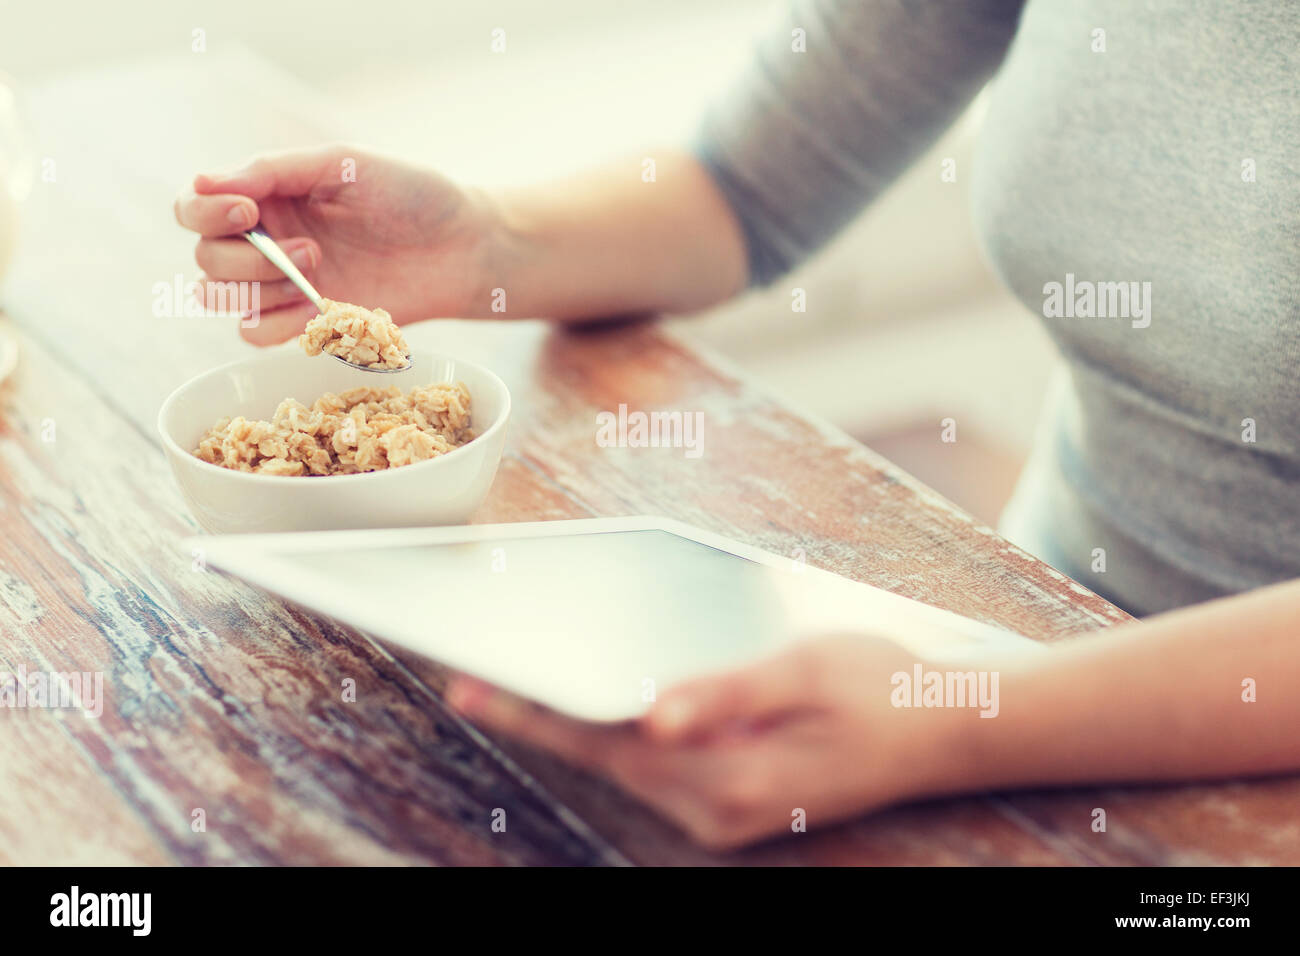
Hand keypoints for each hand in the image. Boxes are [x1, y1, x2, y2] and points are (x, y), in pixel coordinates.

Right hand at [173, 144, 505, 344]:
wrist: (464, 248)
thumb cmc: (411, 195)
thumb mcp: (343, 164)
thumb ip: (273, 169)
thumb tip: (201, 182)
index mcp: (266, 193)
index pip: (194, 205)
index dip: (205, 211)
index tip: (248, 210)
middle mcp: (265, 239)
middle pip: (204, 257)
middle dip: (244, 257)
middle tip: (310, 248)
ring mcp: (283, 284)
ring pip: (219, 297)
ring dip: (259, 287)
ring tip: (320, 270)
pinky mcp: (307, 321)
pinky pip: (255, 334)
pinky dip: (276, 323)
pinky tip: (320, 307)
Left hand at [448, 635, 980, 849]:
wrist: (948, 731)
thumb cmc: (880, 688)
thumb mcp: (805, 672)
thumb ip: (724, 694)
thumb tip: (648, 715)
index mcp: (729, 779)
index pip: (605, 744)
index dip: (535, 712)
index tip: (473, 686)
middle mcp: (717, 810)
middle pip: (605, 758)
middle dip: (541, 715)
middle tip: (474, 676)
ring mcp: (725, 812)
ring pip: (627, 764)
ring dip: (577, 723)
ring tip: (521, 680)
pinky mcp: (733, 800)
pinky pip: (658, 766)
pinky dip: (621, 733)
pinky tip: (604, 698)